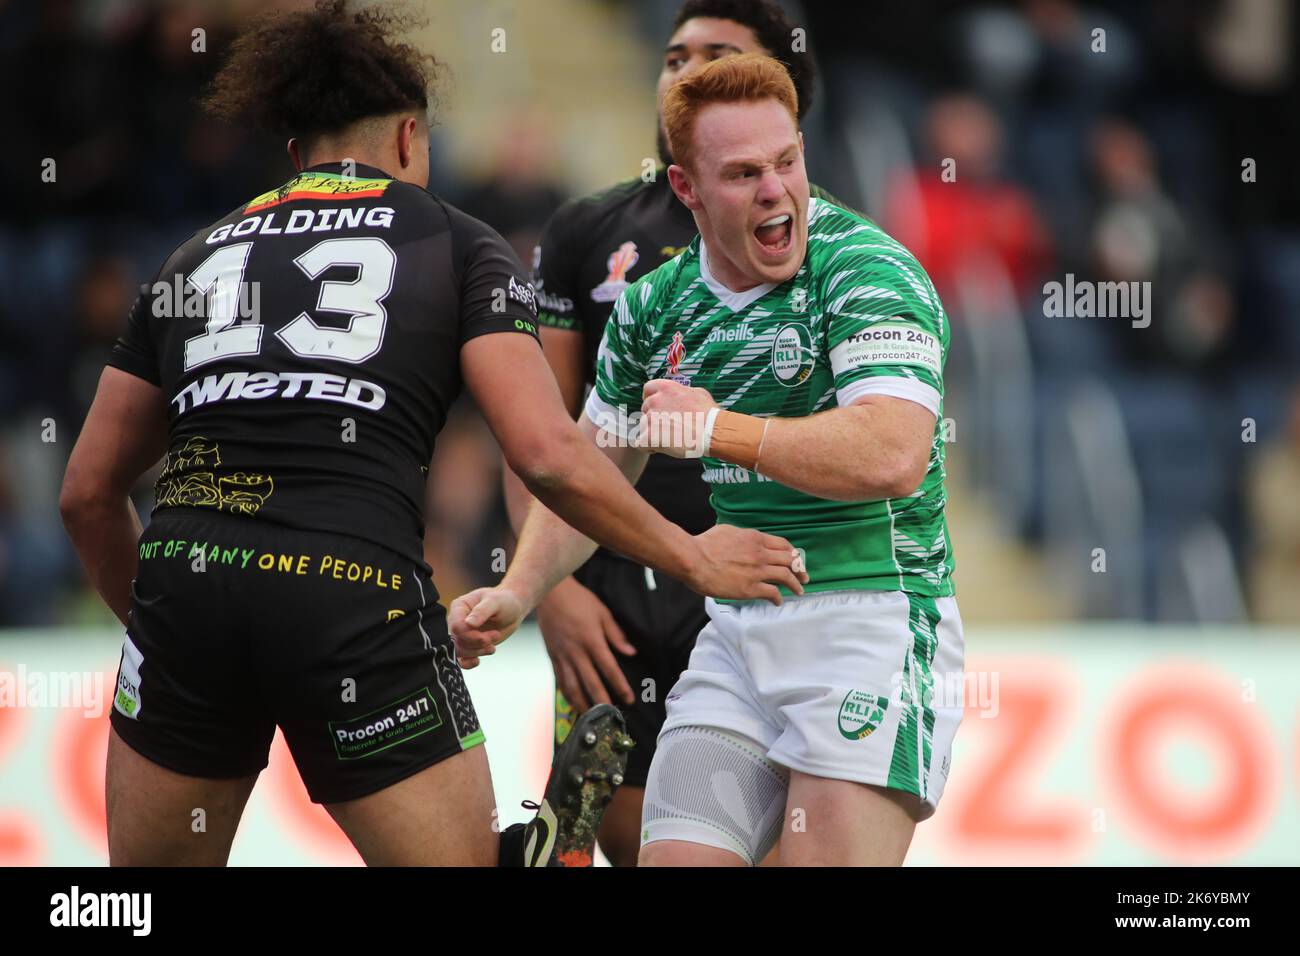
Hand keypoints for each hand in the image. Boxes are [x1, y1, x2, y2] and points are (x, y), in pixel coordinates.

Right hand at [447, 586, 525, 668]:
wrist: (513, 609)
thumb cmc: (504, 601)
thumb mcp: (495, 602)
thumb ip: (481, 611)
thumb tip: (468, 623)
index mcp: (459, 607)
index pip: (456, 626)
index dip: (470, 635)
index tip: (488, 635)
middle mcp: (457, 621)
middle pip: (457, 641)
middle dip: (477, 644)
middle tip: (496, 636)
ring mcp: (462, 634)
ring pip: (460, 651)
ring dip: (478, 652)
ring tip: (493, 645)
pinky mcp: (470, 645)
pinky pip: (462, 660)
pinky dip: (469, 663)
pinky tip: (478, 661)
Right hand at [538, 577, 636, 710]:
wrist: (549, 595)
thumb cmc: (579, 601)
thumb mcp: (602, 613)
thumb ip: (616, 635)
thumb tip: (631, 652)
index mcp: (592, 640)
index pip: (609, 668)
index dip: (620, 686)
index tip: (629, 699)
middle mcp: (576, 652)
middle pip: (591, 683)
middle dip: (602, 701)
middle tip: (610, 716)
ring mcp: (562, 656)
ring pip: (572, 686)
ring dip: (582, 703)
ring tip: (591, 716)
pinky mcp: (552, 657)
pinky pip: (560, 680)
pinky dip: (567, 694)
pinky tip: (574, 702)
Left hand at [638, 379, 716, 457]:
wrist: (711, 432)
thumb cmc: (708, 415)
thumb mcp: (697, 393)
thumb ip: (681, 392)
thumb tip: (679, 395)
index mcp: (666, 388)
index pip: (648, 389)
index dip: (651, 399)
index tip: (656, 407)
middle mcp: (655, 400)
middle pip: (645, 410)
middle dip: (654, 418)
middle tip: (669, 427)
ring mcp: (650, 418)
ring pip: (643, 426)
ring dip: (652, 433)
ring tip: (670, 438)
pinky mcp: (649, 436)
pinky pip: (640, 443)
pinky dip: (649, 447)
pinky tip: (662, 447)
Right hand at [687, 525, 808, 603]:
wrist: (693, 559)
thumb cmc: (704, 544)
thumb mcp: (727, 531)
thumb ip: (741, 536)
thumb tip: (744, 539)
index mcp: (755, 538)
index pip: (783, 545)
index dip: (793, 553)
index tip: (796, 560)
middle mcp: (760, 553)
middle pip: (790, 560)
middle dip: (800, 569)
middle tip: (804, 577)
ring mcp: (757, 571)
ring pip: (786, 576)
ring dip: (795, 584)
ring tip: (799, 591)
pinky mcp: (750, 588)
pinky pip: (772, 592)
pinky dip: (778, 597)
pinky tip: (778, 601)